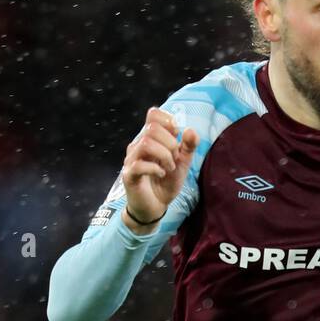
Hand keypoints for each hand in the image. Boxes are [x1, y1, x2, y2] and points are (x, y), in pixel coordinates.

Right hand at [121, 107, 198, 229]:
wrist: (155, 207)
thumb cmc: (166, 183)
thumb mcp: (182, 163)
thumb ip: (188, 146)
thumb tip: (190, 130)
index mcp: (150, 138)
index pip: (153, 114)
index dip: (168, 121)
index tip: (176, 138)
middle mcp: (138, 145)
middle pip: (151, 128)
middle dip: (169, 143)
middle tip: (174, 159)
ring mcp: (131, 159)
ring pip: (145, 143)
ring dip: (163, 155)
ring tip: (169, 168)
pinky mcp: (129, 175)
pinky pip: (139, 164)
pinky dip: (155, 168)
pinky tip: (161, 174)